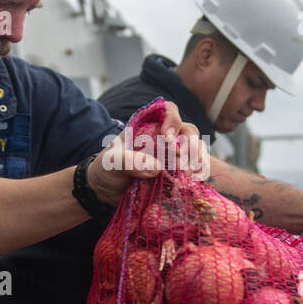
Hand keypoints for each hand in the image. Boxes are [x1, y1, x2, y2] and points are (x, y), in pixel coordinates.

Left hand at [89, 102, 207, 205]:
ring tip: (190, 173)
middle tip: (184, 160)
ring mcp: (172, 156)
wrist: (105, 191)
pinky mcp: (176, 173)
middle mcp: (164, 138)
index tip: (167, 138)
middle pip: (188, 130)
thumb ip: (128, 161)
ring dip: (197, 160)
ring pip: (195, 150)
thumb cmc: (107, 169)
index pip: (168, 111)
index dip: (172, 120)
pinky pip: (194, 170)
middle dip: (190, 143)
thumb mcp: (111, 162)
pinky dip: (197, 174)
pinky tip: (194, 180)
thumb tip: (156, 167)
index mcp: (148, 126)